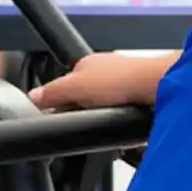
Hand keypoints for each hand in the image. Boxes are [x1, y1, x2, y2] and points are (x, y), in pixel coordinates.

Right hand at [27, 51, 179, 109]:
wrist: (159, 86)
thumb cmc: (122, 78)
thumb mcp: (75, 87)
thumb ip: (52, 93)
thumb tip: (32, 97)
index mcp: (86, 65)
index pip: (65, 86)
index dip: (60, 103)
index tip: (58, 116)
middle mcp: (105, 72)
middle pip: (85, 98)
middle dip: (84, 111)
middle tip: (86, 122)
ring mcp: (123, 85)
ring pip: (106, 107)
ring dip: (105, 116)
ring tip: (107, 124)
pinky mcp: (138, 100)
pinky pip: (123, 114)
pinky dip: (121, 121)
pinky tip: (122, 125)